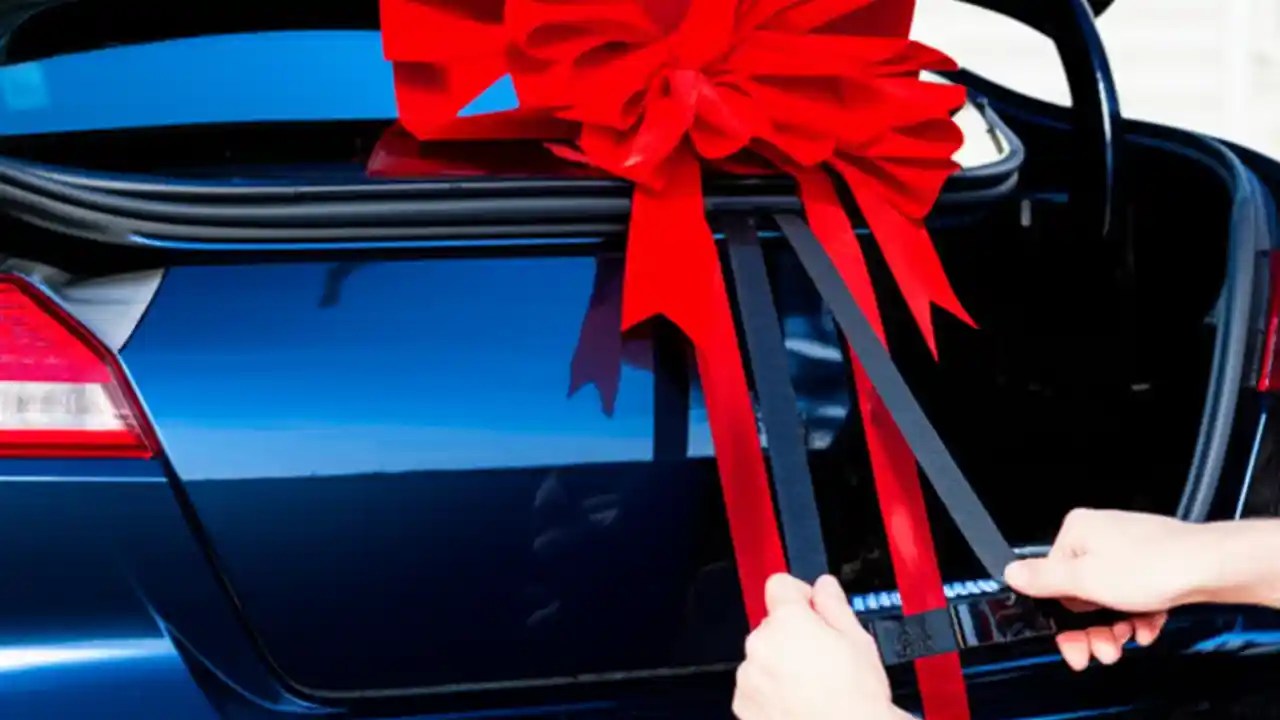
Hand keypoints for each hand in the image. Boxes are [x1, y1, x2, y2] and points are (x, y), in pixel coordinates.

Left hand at [733, 574, 905, 719]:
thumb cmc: (854, 699)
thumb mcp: (857, 641)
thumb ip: (834, 605)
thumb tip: (825, 586)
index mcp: (788, 621)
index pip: (781, 585)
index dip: (801, 595)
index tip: (812, 609)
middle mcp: (760, 644)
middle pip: (772, 625)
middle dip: (793, 635)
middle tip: (821, 658)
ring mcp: (749, 676)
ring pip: (763, 656)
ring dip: (780, 665)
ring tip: (812, 686)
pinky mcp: (743, 703)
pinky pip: (755, 686)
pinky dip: (770, 691)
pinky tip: (797, 702)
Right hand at [1005, 508, 1208, 669]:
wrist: (1212, 566)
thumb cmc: (1156, 566)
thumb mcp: (1086, 581)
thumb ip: (1043, 580)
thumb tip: (1009, 572)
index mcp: (1076, 532)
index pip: (1053, 582)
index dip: (1064, 620)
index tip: (1073, 645)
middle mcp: (1099, 535)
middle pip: (1081, 593)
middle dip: (1093, 628)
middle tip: (1104, 650)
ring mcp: (1127, 548)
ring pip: (1109, 597)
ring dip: (1117, 625)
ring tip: (1129, 639)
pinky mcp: (1151, 561)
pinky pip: (1133, 594)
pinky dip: (1138, 614)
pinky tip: (1146, 626)